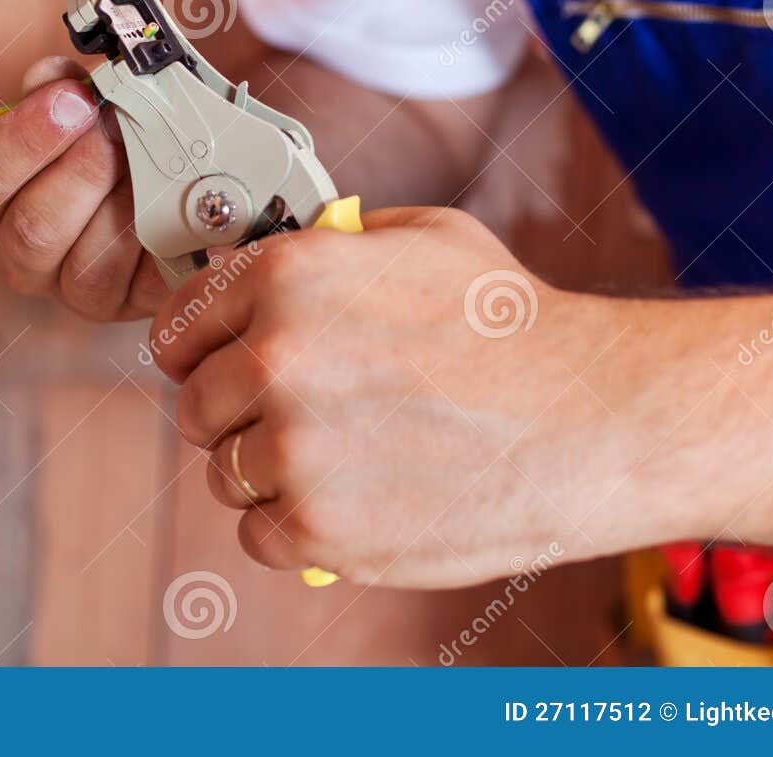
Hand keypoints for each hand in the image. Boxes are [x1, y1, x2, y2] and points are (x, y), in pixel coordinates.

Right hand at [0, 56, 168, 319]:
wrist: (180, 188)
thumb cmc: (120, 144)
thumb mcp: (88, 108)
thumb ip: (64, 89)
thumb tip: (53, 76)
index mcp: (1, 201)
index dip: (28, 136)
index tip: (75, 100)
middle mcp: (27, 256)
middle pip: (34, 229)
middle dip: (85, 172)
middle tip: (122, 131)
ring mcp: (79, 291)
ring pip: (89, 266)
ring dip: (129, 207)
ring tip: (157, 165)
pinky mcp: (133, 307)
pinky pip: (147, 285)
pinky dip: (170, 241)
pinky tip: (182, 204)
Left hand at [152, 207, 675, 587]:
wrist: (596, 419)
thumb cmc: (515, 326)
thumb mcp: (421, 237)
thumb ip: (328, 244)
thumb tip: (261, 258)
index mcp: (286, 278)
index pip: (177, 325)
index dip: (195, 348)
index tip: (210, 364)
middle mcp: (275, 358)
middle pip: (197, 405)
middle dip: (235, 412)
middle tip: (294, 418)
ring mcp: (293, 447)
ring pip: (225, 473)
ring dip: (266, 473)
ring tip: (340, 461)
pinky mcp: (320, 527)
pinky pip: (257, 534)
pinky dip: (294, 528)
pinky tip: (351, 502)